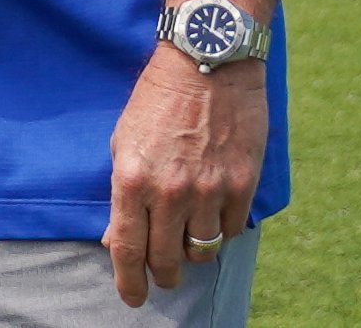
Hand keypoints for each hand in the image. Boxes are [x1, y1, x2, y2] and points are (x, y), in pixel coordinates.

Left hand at [104, 46, 267, 306]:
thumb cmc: (157, 100)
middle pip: (165, 259)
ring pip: (201, 251)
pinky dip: (219, 229)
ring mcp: (209, 190)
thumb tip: (118, 239)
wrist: (207, 63)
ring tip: (187, 242)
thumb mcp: (124, 142)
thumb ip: (123, 193)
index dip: (129, 281)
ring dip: (192, 253)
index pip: (127, 248)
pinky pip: (230, 229)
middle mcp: (170, 191)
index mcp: (132, 179)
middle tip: (161, 279)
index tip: (132, 298)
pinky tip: (213, 214)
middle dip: (161, 277)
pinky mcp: (242, 183)